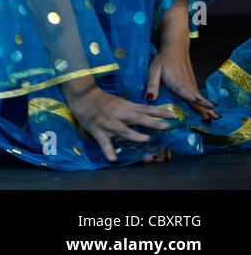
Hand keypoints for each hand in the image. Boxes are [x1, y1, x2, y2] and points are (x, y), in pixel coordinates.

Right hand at [61, 81, 177, 161]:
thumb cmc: (102, 100)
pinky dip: (108, 150)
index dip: (159, 112)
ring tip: (145, 139)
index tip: (173, 116)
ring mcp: (108, 122)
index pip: (145, 109)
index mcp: (125, 106)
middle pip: (137, 118)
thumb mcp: (120, 102)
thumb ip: (134, 110)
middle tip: (165, 127)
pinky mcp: (97, 130)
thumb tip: (152, 117)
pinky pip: (103, 141)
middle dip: (151, 122)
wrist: (82, 96)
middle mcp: (118, 114)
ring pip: (122, 129)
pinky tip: (113, 159)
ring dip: (133, 134)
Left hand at [147, 42, 219, 122]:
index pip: (183, 90)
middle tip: (214, 117)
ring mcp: (191, 84)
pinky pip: (199, 96)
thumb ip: (152, 85)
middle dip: (204, 107)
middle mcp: (185, 84)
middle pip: (195, 98)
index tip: (196, 100)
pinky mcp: (192, 84)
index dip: (188, 96)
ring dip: (207, 108)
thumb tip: (149, 99)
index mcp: (175, 81)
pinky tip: (211, 111)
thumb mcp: (153, 70)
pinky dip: (205, 104)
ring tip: (216, 117)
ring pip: (199, 98)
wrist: (176, 49)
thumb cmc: (163, 60)